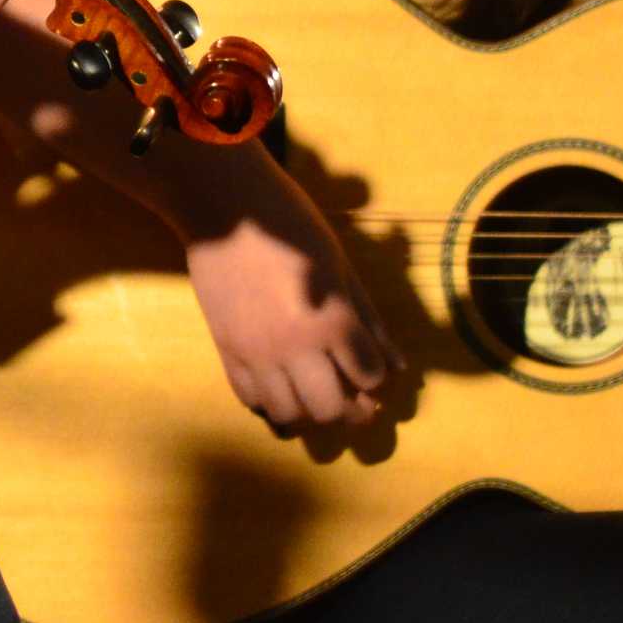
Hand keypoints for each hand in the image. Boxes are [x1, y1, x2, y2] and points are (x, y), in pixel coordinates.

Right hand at [166, 139, 401, 427]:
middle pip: (330, 409)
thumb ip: (368, 319)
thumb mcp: (341, 266)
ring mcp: (255, 353)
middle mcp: (294, 346)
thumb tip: (397, 365)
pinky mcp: (226, 351)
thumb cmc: (292, 225)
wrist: (225, 209)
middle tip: (355, 398)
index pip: (368, 375)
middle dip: (351, 409)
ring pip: (288, 414)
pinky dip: (271, 403)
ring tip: (318, 396)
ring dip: (310, 413)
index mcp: (330, 319)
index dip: (378, 376)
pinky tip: (283, 389)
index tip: (374, 367)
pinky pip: (251, 399)